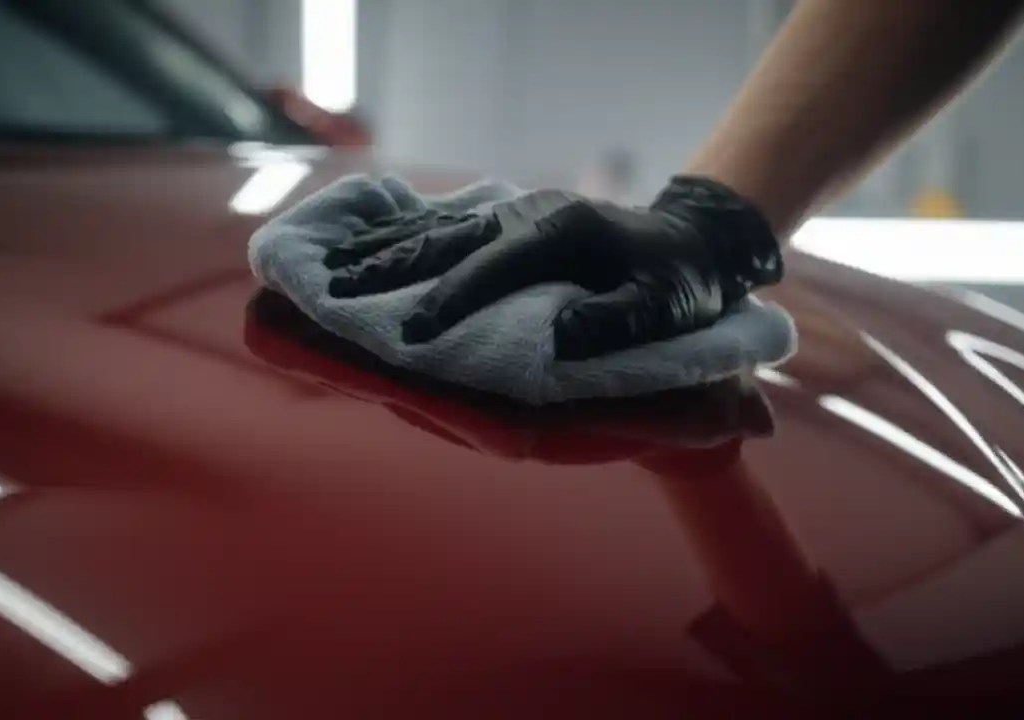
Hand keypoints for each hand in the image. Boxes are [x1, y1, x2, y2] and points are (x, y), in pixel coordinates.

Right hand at [325, 176, 783, 359]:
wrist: (691, 241)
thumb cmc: (676, 283)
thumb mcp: (661, 306)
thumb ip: (614, 322)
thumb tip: (560, 339)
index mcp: (561, 231)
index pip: (491, 268)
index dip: (448, 301)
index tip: (408, 335)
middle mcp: (529, 214)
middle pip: (448, 241)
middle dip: (390, 269)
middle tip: (335, 294)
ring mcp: (518, 212)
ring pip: (439, 228)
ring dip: (386, 249)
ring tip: (332, 270)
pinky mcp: (514, 220)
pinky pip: (450, 225)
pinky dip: (406, 234)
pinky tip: (370, 244)